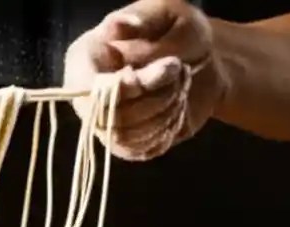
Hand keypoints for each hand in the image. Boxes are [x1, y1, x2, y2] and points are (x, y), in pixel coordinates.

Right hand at [64, 0, 228, 160]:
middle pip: (108, 114)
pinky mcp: (127, 143)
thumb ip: (142, 20)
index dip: (123, 85)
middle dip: (153, 95)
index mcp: (86, 56)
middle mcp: (88, 93)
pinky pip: (139, 150)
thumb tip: (121, 26)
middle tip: (178, 70)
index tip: (165, 66)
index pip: (87, 85)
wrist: (203, 60)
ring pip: (125, 135)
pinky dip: (164, 131)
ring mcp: (105, 122)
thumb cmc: (179, 31)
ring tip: (180, 87)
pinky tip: (176, 109)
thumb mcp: (165, 12)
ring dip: (162, 112)